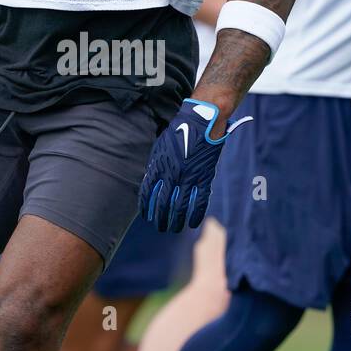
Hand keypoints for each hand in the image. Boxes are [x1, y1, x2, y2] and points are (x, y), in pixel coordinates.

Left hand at [139, 98, 250, 232]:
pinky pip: (200, 201)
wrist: (201, 121)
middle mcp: (172, 174)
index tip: (146, 216)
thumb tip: (150, 182)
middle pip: (163, 203)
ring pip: (181, 206)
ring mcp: (189, 177)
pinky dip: (196, 214)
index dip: (146, 206)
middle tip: (160, 227)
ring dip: (176, 220)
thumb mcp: (160, 146)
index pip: (148, 192)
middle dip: (160, 218)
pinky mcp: (204, 177)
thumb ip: (155, 165)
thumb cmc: (179, 131)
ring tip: (174, 229)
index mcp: (159, 166)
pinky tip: (192, 223)